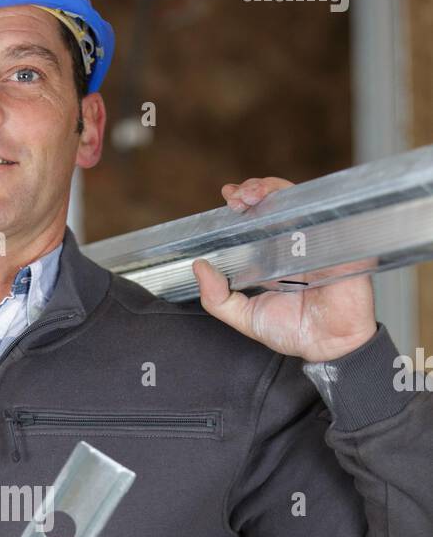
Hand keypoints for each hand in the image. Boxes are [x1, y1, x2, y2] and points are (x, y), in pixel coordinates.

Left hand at [191, 176, 377, 361]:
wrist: (330, 346)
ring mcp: (316, 240)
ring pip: (297, 202)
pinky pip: (324, 215)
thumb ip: (217, 298)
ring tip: (254, 194)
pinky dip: (305, 204)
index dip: (243, 204)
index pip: (257, 220)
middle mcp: (294, 243)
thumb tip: (199, 267)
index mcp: (273, 256)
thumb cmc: (294, 331)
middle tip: (237, 196)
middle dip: (255, 190)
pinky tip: (286, 203)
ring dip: (274, 190)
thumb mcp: (245, 316)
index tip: (228, 198)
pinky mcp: (337, 242)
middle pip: (276, 203)